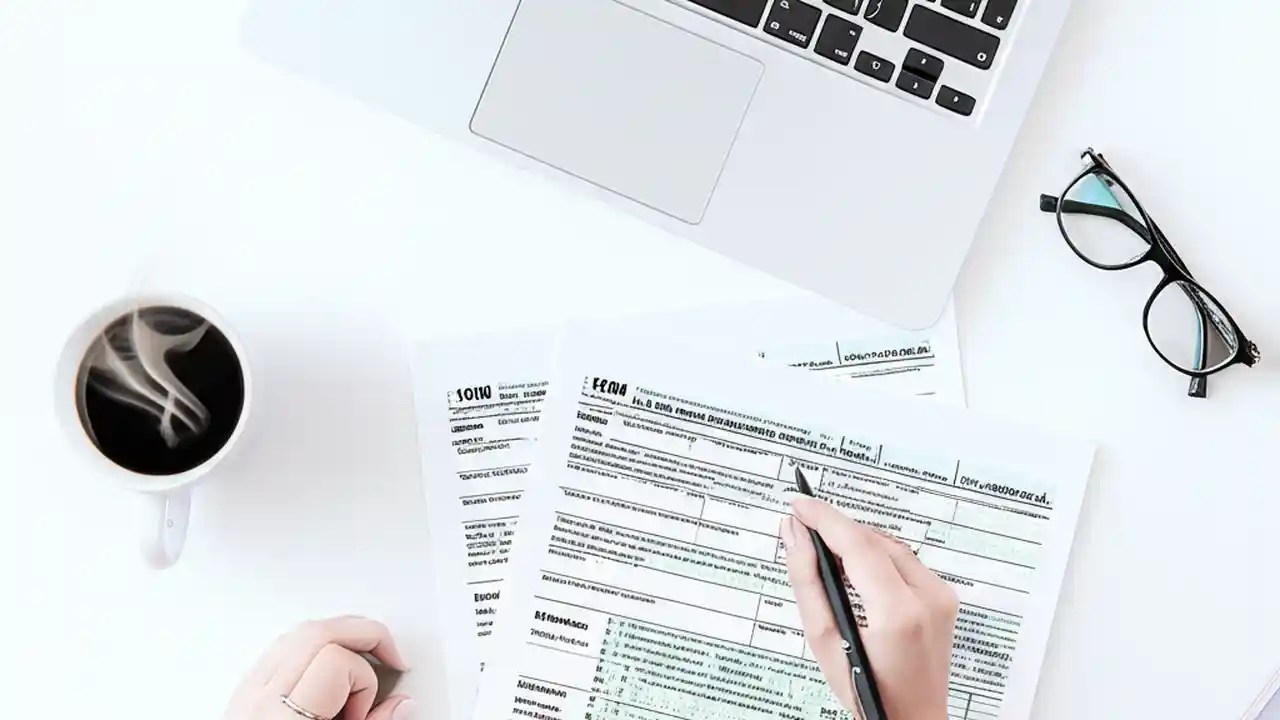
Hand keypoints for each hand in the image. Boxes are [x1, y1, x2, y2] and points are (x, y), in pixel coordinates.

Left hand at [223, 616, 413, 719]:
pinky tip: (328, 670)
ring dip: (337, 637)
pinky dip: (310, 650)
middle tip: (389, 654)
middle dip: (362, 634)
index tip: (375, 704)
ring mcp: (245, 696)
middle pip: (315, 633)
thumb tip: (401, 706)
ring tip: (362, 660)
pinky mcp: (242, 698)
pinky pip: (279, 651)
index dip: (366, 677)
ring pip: (295, 634)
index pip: (335, 661)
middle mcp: (258, 702)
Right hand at [783, 497, 957, 719]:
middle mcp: (928, 598)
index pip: (857, 544)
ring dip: (856, 541)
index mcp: (898, 612)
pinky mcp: (944, 597)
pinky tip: (854, 566)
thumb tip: (794, 535)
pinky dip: (876, 556)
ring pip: (891, 546)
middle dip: (836, 528)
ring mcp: (941, 596)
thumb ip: (807, 582)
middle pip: (874, 541)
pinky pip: (906, 561)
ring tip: (823, 547)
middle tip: (802, 525)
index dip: (824, 518)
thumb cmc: (867, 691)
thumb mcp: (824, 642)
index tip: (798, 505)